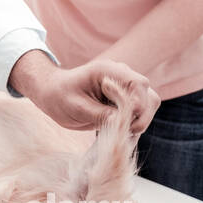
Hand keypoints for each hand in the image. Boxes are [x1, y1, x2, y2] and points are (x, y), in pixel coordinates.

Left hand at [9, 50, 159, 132]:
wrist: (53, 94)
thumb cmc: (59, 97)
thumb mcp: (76, 107)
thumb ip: (99, 114)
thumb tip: (121, 122)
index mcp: (108, 71)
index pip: (138, 84)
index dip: (137, 105)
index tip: (122, 121)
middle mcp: (121, 75)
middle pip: (148, 95)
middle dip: (141, 116)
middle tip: (123, 130)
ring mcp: (125, 86)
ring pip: (149, 103)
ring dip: (140, 120)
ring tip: (121, 130)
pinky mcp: (126, 98)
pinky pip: (142, 110)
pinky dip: (136, 122)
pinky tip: (121, 129)